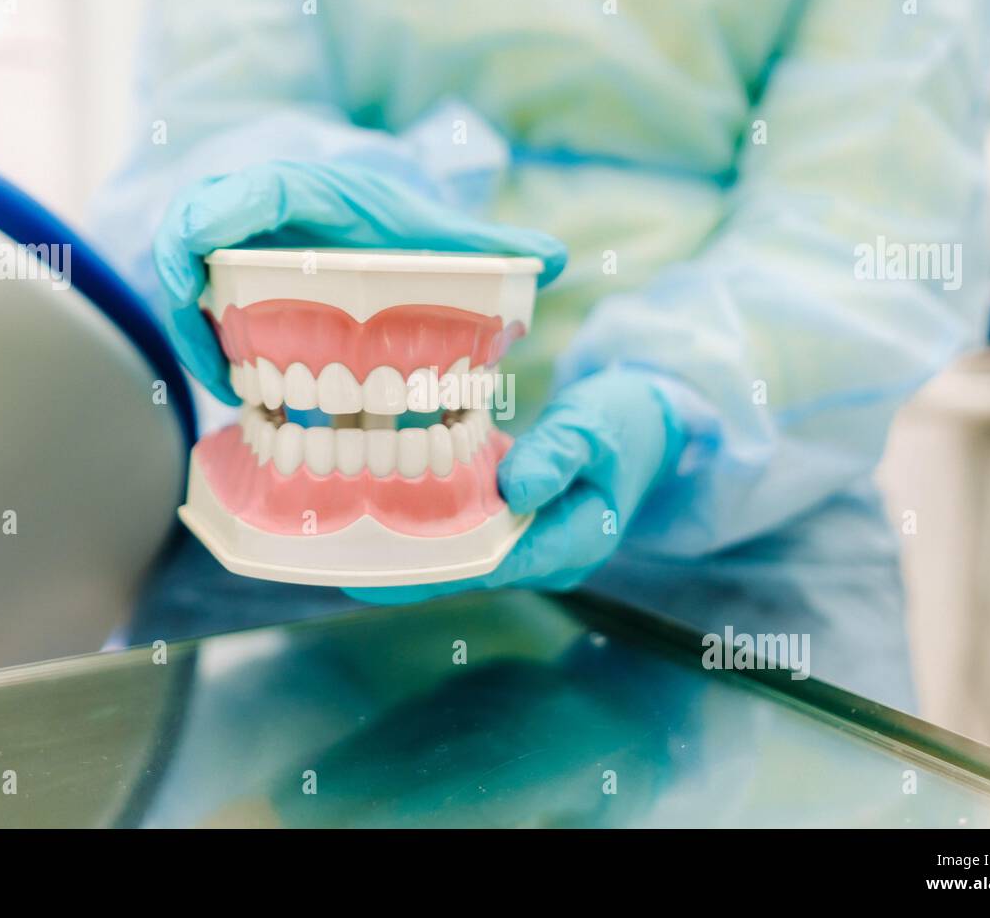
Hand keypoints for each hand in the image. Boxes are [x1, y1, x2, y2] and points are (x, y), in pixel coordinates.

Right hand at [152, 159, 566, 403]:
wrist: (368, 218)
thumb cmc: (401, 227)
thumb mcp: (443, 238)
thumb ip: (493, 248)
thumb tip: (555, 261)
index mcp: (311, 193)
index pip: (248, 192)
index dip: (210, 223)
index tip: (197, 267)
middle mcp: (261, 210)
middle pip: (193, 235)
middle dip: (187, 297)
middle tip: (216, 366)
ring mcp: (237, 240)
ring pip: (186, 272)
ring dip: (192, 329)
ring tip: (223, 387)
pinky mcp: (227, 270)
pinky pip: (195, 296)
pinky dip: (202, 335)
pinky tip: (229, 381)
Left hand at [346, 367, 684, 602]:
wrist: (647, 420)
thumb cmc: (624, 421)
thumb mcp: (596, 430)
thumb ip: (557, 457)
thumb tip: (515, 489)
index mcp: (575, 541)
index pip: (498, 562)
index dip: (439, 566)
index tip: (385, 567)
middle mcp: (546, 553)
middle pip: (468, 568)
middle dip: (408, 569)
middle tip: (343, 567)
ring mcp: (528, 540)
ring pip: (460, 553)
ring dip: (408, 549)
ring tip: (344, 546)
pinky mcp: (513, 520)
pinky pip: (464, 529)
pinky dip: (425, 521)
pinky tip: (374, 512)